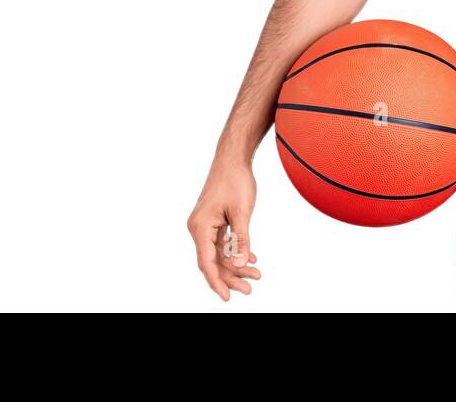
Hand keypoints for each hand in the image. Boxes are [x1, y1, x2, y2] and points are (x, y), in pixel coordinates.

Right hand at [188, 159, 260, 299]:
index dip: (217, 282)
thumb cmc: (235, 181)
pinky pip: (223, 242)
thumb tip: (238, 265)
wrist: (233, 158)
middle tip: (249, 288)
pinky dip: (236, 251)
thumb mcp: (242, 213)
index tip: (228, 298)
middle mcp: (199, 228)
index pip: (207, 263)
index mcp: (200, 227)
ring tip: (256, 274)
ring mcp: (206, 225)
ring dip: (236, 264)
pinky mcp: (214, 221)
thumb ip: (241, 241)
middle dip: (231, 276)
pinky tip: (251, 259)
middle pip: (213, 261)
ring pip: (219, 253)